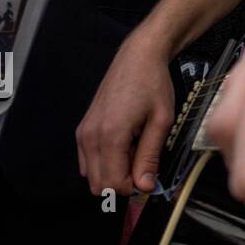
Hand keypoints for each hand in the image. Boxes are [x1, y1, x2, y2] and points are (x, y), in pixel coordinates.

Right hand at [76, 30, 174, 195]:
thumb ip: (150, 155)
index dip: (134, 187)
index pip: (113, 184)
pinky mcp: (83, 129)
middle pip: (98, 185)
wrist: (137, 57)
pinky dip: (105, 161)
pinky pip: (87, 161)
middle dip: (122, 183)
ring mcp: (83, 132)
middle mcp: (90, 136)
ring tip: (135, 149)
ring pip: (91, 176)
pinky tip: (125, 144)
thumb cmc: (153, 83)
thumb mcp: (161, 120)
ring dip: (113, 172)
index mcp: (110, 135)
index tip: (150, 176)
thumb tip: (145, 186)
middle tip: (143, 163)